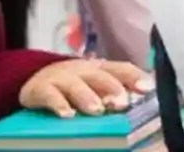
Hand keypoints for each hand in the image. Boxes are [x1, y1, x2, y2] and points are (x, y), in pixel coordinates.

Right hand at [19, 59, 151, 117]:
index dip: (135, 77)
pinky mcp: (40, 89)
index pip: (121, 69)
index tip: (148, 88)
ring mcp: (61, 78)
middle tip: (122, 103)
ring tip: (97, 110)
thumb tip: (141, 102)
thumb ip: (115, 90)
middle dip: (113, 88)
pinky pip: (50, 95)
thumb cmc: (73, 86)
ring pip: (76, 85)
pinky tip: (66, 115)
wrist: (34, 79)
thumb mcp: (94, 85)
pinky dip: (59, 104)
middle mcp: (82, 70)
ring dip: (87, 97)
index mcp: (100, 68)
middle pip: (100, 76)